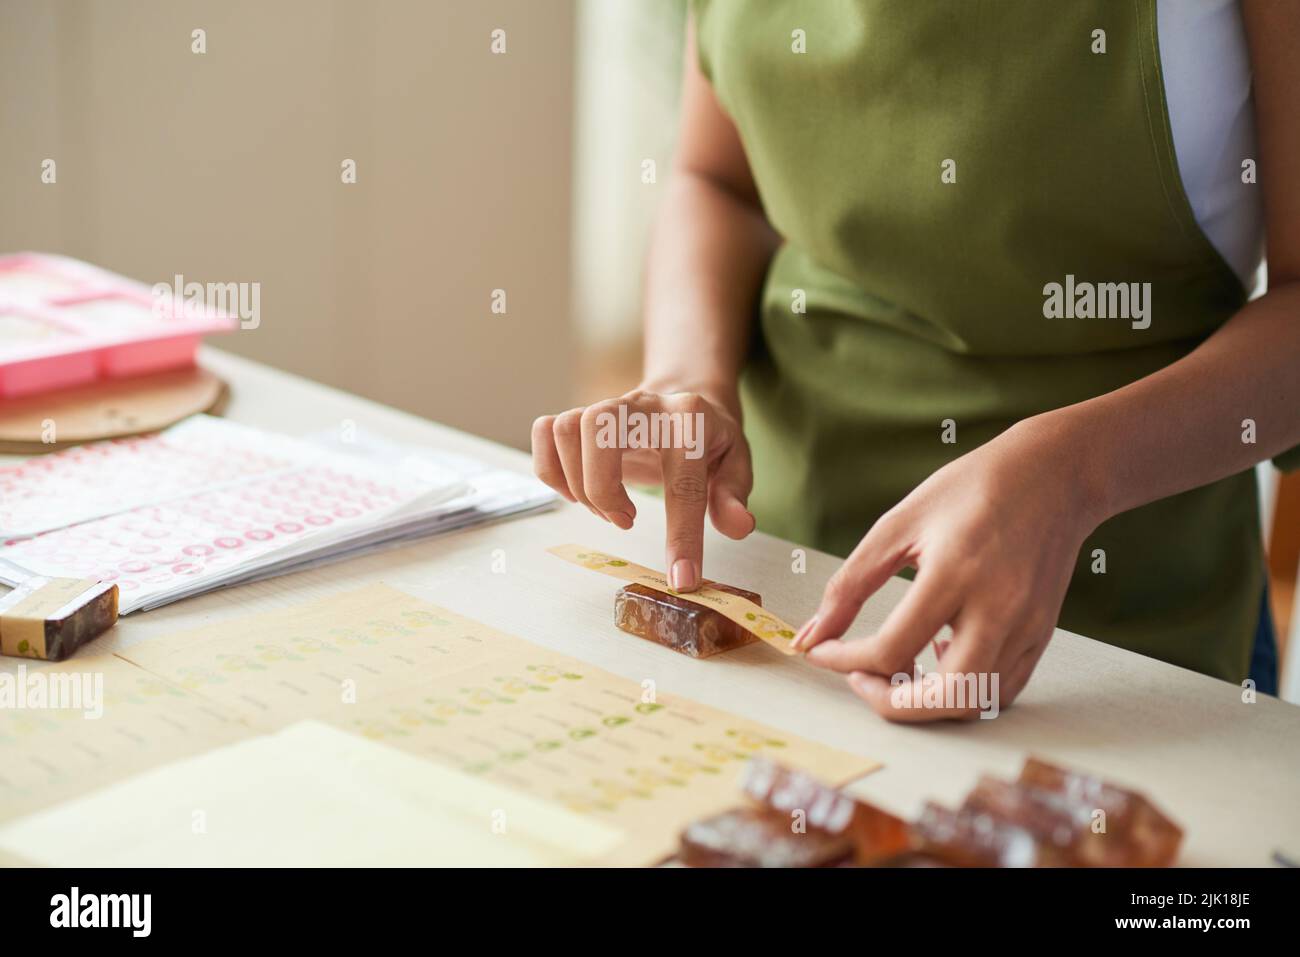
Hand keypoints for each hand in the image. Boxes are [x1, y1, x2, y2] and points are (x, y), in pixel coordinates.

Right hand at [531, 386, 755, 590]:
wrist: (686, 398)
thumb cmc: (709, 440)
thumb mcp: (735, 465)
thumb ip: (732, 497)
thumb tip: (740, 526)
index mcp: (690, 420)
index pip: (683, 482)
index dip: (682, 536)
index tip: (680, 578)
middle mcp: (645, 405)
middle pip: (598, 428)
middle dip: (602, 488)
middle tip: (625, 521)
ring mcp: (608, 405)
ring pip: (566, 429)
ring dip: (578, 483)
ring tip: (608, 509)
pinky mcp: (582, 414)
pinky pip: (545, 432)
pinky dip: (552, 470)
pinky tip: (577, 492)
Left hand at [793, 420, 1104, 720]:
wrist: (1052, 475)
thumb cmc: (973, 489)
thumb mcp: (899, 524)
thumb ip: (850, 584)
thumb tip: (813, 634)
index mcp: (955, 573)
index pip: (892, 648)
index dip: (845, 661)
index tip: (823, 652)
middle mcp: (998, 608)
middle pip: (944, 697)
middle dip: (890, 703)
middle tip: (860, 680)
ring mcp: (1027, 627)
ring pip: (974, 701)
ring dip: (926, 701)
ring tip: (896, 667)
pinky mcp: (1042, 635)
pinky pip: (1000, 689)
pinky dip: (963, 691)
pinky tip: (940, 657)